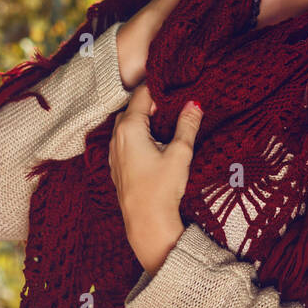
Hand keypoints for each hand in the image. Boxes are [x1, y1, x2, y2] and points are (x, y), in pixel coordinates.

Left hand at [109, 83, 204, 272]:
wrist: (146, 223)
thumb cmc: (162, 188)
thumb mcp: (180, 153)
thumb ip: (187, 125)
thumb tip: (194, 103)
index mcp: (130, 128)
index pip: (142, 95)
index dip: (158, 88)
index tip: (173, 84)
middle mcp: (116, 137)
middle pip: (133, 108)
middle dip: (151, 102)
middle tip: (173, 101)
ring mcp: (113, 152)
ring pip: (127, 124)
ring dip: (144, 119)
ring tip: (165, 120)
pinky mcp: (117, 166)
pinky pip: (125, 140)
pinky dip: (137, 134)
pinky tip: (154, 142)